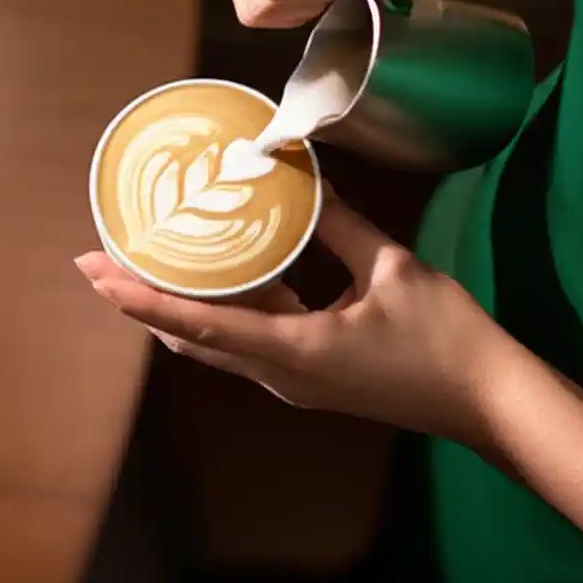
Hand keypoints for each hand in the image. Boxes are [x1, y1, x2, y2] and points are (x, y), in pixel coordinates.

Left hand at [76, 189, 526, 447]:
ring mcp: (288, 380)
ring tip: (139, 262)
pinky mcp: (303, 376)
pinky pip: (245, 340)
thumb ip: (340, 224)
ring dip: (173, 305)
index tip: (97, 276)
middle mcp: (277, 374)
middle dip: (140, 300)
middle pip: (190, 337)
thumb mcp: (393, 269)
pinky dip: (219, 308)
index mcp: (294, 353)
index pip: (200, 325)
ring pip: (213, 341)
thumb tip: (301, 180)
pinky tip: (213, 271)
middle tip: (98, 261)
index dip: (142, 301)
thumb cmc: (446, 340)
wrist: (484, 403)